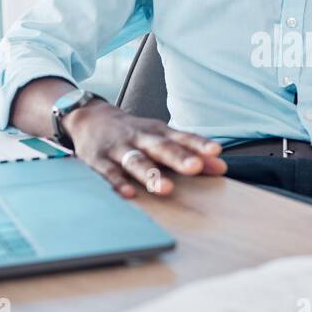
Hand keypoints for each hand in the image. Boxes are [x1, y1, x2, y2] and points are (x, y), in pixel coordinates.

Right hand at [62, 101, 226, 197]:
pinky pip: (109, 172)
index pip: (182, 137)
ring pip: (136, 161)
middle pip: (161, 147)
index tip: (216, 152)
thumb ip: (191, 152)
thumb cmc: (135, 133)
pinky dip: (119, 182)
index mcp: (158, 132)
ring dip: (151, 174)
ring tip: (166, 188)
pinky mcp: (99, 160)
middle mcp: (140, 138)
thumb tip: (221, 167)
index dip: (199, 144)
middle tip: (195, 167)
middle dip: (178, 158)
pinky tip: (129, 193)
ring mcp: (119, 148)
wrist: (89, 118)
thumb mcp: (161, 137)